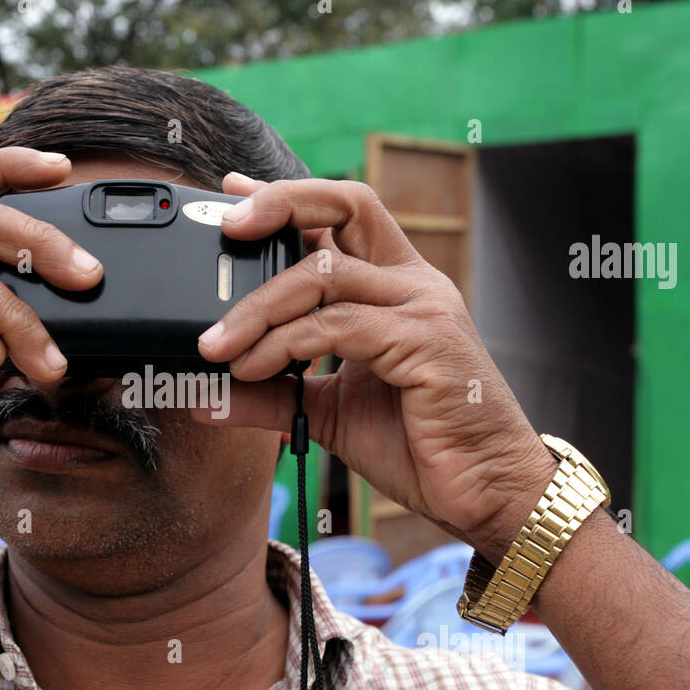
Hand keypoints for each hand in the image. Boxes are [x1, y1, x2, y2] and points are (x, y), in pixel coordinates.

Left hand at [195, 173, 555, 561]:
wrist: (485, 493)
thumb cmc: (420, 446)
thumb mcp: (328, 412)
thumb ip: (271, 393)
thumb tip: (204, 394)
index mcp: (394, 288)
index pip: (340, 217)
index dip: (286, 198)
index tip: (232, 196)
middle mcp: (412, 285)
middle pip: (346, 205)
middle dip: (280, 205)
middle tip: (225, 231)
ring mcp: (423, 308)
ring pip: (324, 273)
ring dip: (258, 308)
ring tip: (216, 347)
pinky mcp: (425, 342)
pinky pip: (339, 325)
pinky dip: (286, 343)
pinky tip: (254, 369)